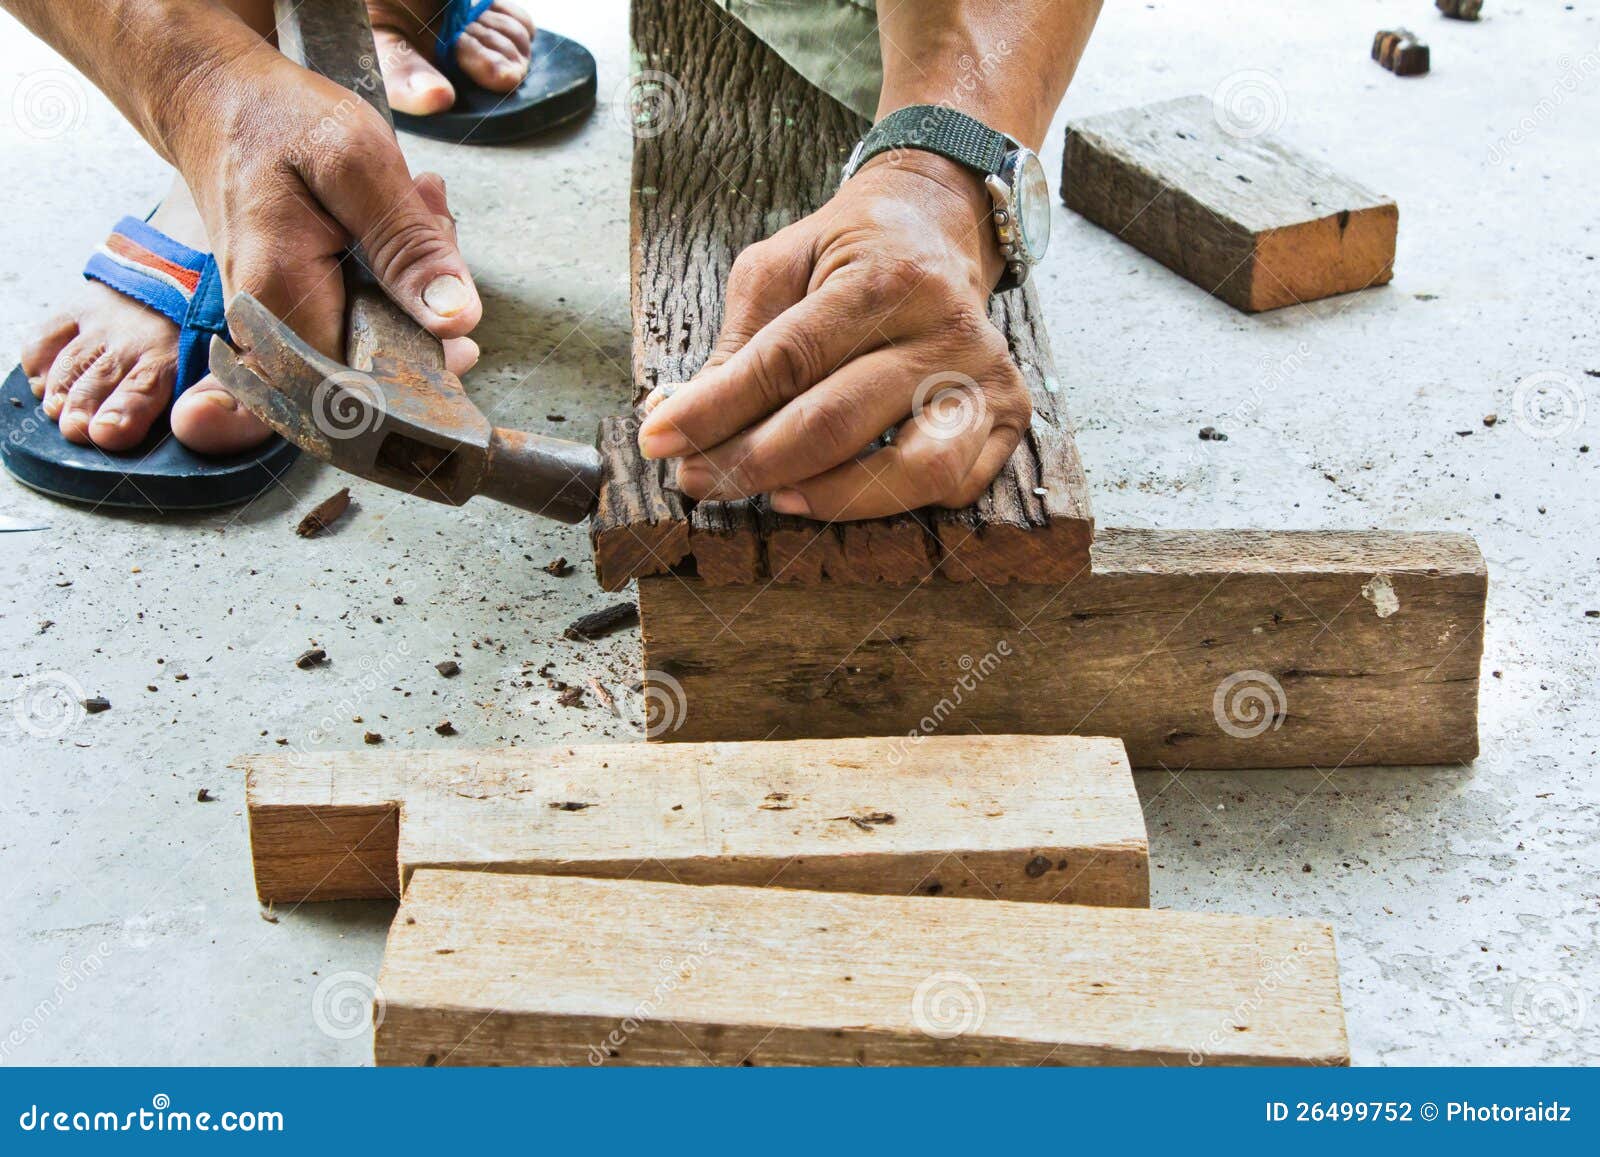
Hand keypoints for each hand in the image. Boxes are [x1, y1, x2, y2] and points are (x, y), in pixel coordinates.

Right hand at [169, 41, 480, 371]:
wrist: (213, 99)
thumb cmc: (275, 121)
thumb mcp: (359, 163)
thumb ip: (409, 247)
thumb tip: (458, 322)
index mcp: (283, 303)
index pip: (374, 389)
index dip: (430, 366)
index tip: (455, 313)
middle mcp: (272, 331)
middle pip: (384, 365)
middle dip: (430, 307)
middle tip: (433, 218)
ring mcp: (280, 326)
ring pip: (380, 342)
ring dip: (416, 282)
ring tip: (416, 204)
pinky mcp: (294, 312)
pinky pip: (364, 319)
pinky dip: (394, 277)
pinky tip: (394, 222)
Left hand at [635, 151, 1031, 520]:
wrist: (937, 228)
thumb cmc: (849, 252)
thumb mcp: (780, 267)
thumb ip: (737, 345)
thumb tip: (677, 421)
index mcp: (885, 278)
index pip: (787, 361)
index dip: (717, 409)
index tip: (661, 441)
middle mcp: (946, 328)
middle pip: (838, 423)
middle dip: (753, 463)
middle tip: (699, 481)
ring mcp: (985, 376)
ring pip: (911, 470)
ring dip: (827, 498)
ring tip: (773, 498)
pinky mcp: (1007, 412)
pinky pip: (951, 486)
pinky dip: (890, 503)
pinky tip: (833, 491)